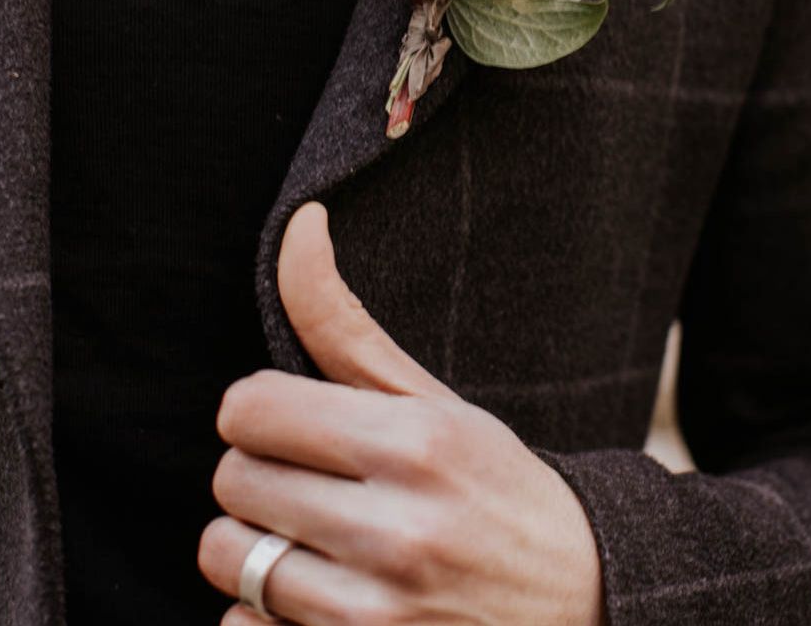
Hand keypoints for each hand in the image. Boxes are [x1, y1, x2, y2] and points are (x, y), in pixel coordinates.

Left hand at [198, 201, 606, 625]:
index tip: (292, 422)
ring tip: (320, 541)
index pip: (248, 407)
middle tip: (314, 481)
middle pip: (231, 480)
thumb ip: (345, 324)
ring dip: (258, 547)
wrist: (581, 604)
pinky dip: (266, 619)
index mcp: (417, 443)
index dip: (260, 410)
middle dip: (260, 474)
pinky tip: (326, 601)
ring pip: (228, 559)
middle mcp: (399, 531)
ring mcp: (377, 616)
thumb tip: (300, 224)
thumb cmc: (496, 488)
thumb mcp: (433, 401)